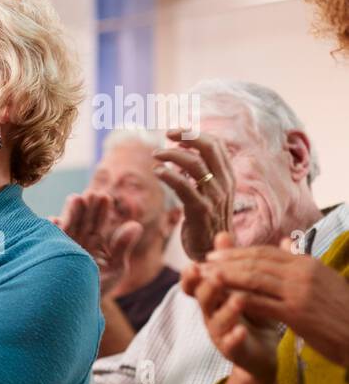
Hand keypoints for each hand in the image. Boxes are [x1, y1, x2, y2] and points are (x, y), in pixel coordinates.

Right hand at [52, 192, 140, 297]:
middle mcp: (77, 241)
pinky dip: (51, 231)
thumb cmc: (98, 289)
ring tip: (76, 199)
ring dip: (70, 212)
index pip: (98, 223)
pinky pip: (48, 240)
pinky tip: (55, 221)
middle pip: (82, 221)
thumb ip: (123, 247)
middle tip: (91, 193)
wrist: (78, 307)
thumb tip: (136, 224)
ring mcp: (62, 246)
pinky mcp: (49, 253)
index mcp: (94, 243)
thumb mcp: (116, 268)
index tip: (105, 197)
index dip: (101, 210)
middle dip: (86, 207)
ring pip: (67, 226)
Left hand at [154, 129, 234, 261]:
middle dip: (187, 136)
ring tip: (156, 155)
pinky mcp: (201, 211)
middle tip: (167, 134)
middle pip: (209, 148)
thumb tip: (182, 154)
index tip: (175, 132)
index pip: (216, 145)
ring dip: (172, 155)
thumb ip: (200, 175)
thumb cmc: (205, 221)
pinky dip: (169, 175)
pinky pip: (184, 187)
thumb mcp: (208, 194)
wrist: (211, 251)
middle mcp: (224, 184)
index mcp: (227, 177)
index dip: (195, 134)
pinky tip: (157, 171)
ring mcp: (214, 197)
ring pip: (195, 165)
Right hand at [182, 233, 281, 378]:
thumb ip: (233, 262)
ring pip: (217, 321)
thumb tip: (222, 233)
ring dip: (226, 309)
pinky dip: (235, 337)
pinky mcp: (233, 350)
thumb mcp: (243, 285)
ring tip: (239, 299)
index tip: (193, 264)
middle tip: (215, 275)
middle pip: (202, 299)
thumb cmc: (251, 314)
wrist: (262, 351)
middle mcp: (211, 313)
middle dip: (207, 287)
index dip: (190, 277)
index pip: (194, 284)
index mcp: (212, 296)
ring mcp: (220, 333)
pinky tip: (242, 331)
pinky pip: (231, 344)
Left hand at [200, 238, 348, 369]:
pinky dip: (238, 298)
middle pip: (255, 262)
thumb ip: (300, 261)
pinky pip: (260, 302)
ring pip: (254, 278)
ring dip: (226, 277)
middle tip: (202, 264)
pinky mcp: (296, 312)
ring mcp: (299, 291)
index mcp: (306, 263)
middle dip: (225, 262)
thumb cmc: (341, 310)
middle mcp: (302, 273)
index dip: (236, 252)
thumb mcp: (323, 279)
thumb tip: (286, 240)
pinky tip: (222, 299)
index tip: (215, 254)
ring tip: (205, 277)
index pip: (264, 252)